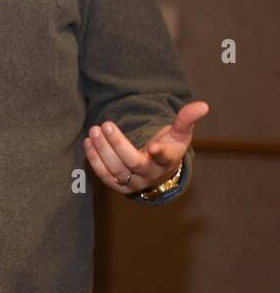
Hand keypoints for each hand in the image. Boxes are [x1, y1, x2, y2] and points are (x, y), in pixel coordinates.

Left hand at [82, 101, 209, 193]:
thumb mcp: (180, 134)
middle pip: (133, 163)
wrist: (158, 171)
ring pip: (116, 170)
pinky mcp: (119, 186)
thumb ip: (187, 119)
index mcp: (168, 162)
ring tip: (94, 131)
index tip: (154, 146)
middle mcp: (150, 175)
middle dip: (118, 144)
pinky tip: (88, 143)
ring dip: (102, 151)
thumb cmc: (169, 147)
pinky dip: (94, 160)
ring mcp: (134, 183)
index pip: (165, 159)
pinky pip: (105, 176)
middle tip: (105, 125)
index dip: (160, 154)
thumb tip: (203, 105)